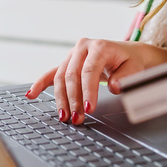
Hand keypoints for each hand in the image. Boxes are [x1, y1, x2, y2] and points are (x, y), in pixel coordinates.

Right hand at [26, 38, 166, 124]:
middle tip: (77, 119)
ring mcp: (72, 54)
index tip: (89, 109)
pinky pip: (51, 74)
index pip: (89, 71)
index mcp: (99, 47)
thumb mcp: (135, 68)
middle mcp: (82, 48)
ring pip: (60, 77)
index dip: (87, 92)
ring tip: (65, 117)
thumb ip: (126, 77)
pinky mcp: (67, 62)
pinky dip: (40, 84)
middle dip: (73, 100)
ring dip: (61, 99)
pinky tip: (31, 95)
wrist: (126, 54)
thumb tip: (114, 86)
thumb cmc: (129, 62)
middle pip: (72, 76)